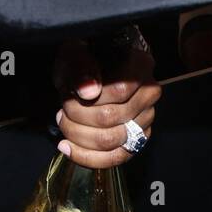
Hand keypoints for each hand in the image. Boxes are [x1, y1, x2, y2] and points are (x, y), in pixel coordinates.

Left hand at [53, 38, 159, 168]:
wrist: (84, 74)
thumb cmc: (81, 61)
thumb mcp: (74, 54)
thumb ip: (81, 67)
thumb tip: (89, 92)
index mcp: (140, 65)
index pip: (118, 91)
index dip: (87, 99)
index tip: (66, 94)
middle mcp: (149, 92)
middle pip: (112, 118)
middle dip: (78, 118)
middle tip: (62, 111)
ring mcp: (146, 118)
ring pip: (112, 141)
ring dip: (79, 136)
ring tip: (64, 123)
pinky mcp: (137, 139)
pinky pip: (115, 158)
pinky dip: (87, 157)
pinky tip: (67, 147)